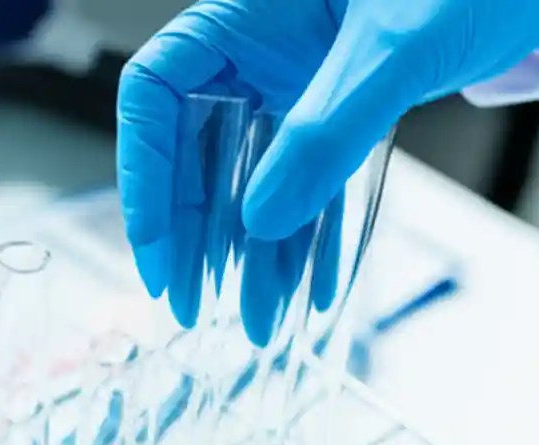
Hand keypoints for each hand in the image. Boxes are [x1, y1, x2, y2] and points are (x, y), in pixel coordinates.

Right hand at [118, 0, 538, 344]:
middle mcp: (260, 53)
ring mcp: (300, 87)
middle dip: (194, 234)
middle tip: (189, 305)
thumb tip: (260, 222)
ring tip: (257, 320)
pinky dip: (310, 237)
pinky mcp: (342, 115)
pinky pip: (311, 186)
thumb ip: (325, 132)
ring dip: (254, 254)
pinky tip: (308, 288)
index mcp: (244, 15)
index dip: (144, 175)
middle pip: (196, 150)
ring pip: (254, 179)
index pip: (154, 96)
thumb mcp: (393, 50)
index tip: (157, 248)